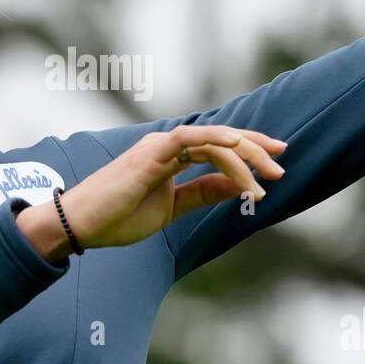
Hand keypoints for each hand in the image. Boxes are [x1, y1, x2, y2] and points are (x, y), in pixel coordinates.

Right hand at [16, 125, 286, 260]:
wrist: (83, 224)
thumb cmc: (118, 216)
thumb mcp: (171, 208)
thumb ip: (202, 193)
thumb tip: (238, 186)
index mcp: (171, 157)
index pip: (218, 147)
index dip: (248, 151)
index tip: (275, 164)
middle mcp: (168, 146)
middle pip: (221, 139)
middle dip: (255, 151)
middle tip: (281, 167)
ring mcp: (159, 147)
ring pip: (212, 139)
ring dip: (243, 154)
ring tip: (266, 176)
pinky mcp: (151, 154)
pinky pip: (190, 139)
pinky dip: (216, 141)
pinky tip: (238, 148)